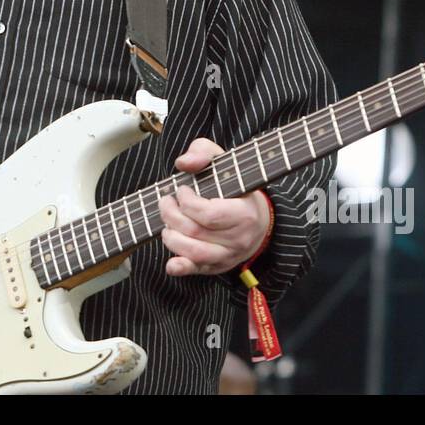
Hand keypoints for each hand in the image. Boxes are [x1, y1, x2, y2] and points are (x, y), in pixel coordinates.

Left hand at [158, 137, 271, 276]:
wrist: (258, 219)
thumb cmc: (236, 187)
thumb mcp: (224, 161)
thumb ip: (203, 153)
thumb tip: (182, 163)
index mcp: (244, 213)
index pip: (208, 214)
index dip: (187, 202)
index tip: (181, 190)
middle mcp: (238, 239)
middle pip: (194, 232)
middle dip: (171, 215)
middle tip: (165, 202)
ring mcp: (228, 255)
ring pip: (193, 253)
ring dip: (171, 237)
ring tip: (168, 222)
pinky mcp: (218, 266)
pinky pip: (197, 271)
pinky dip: (180, 268)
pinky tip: (171, 262)